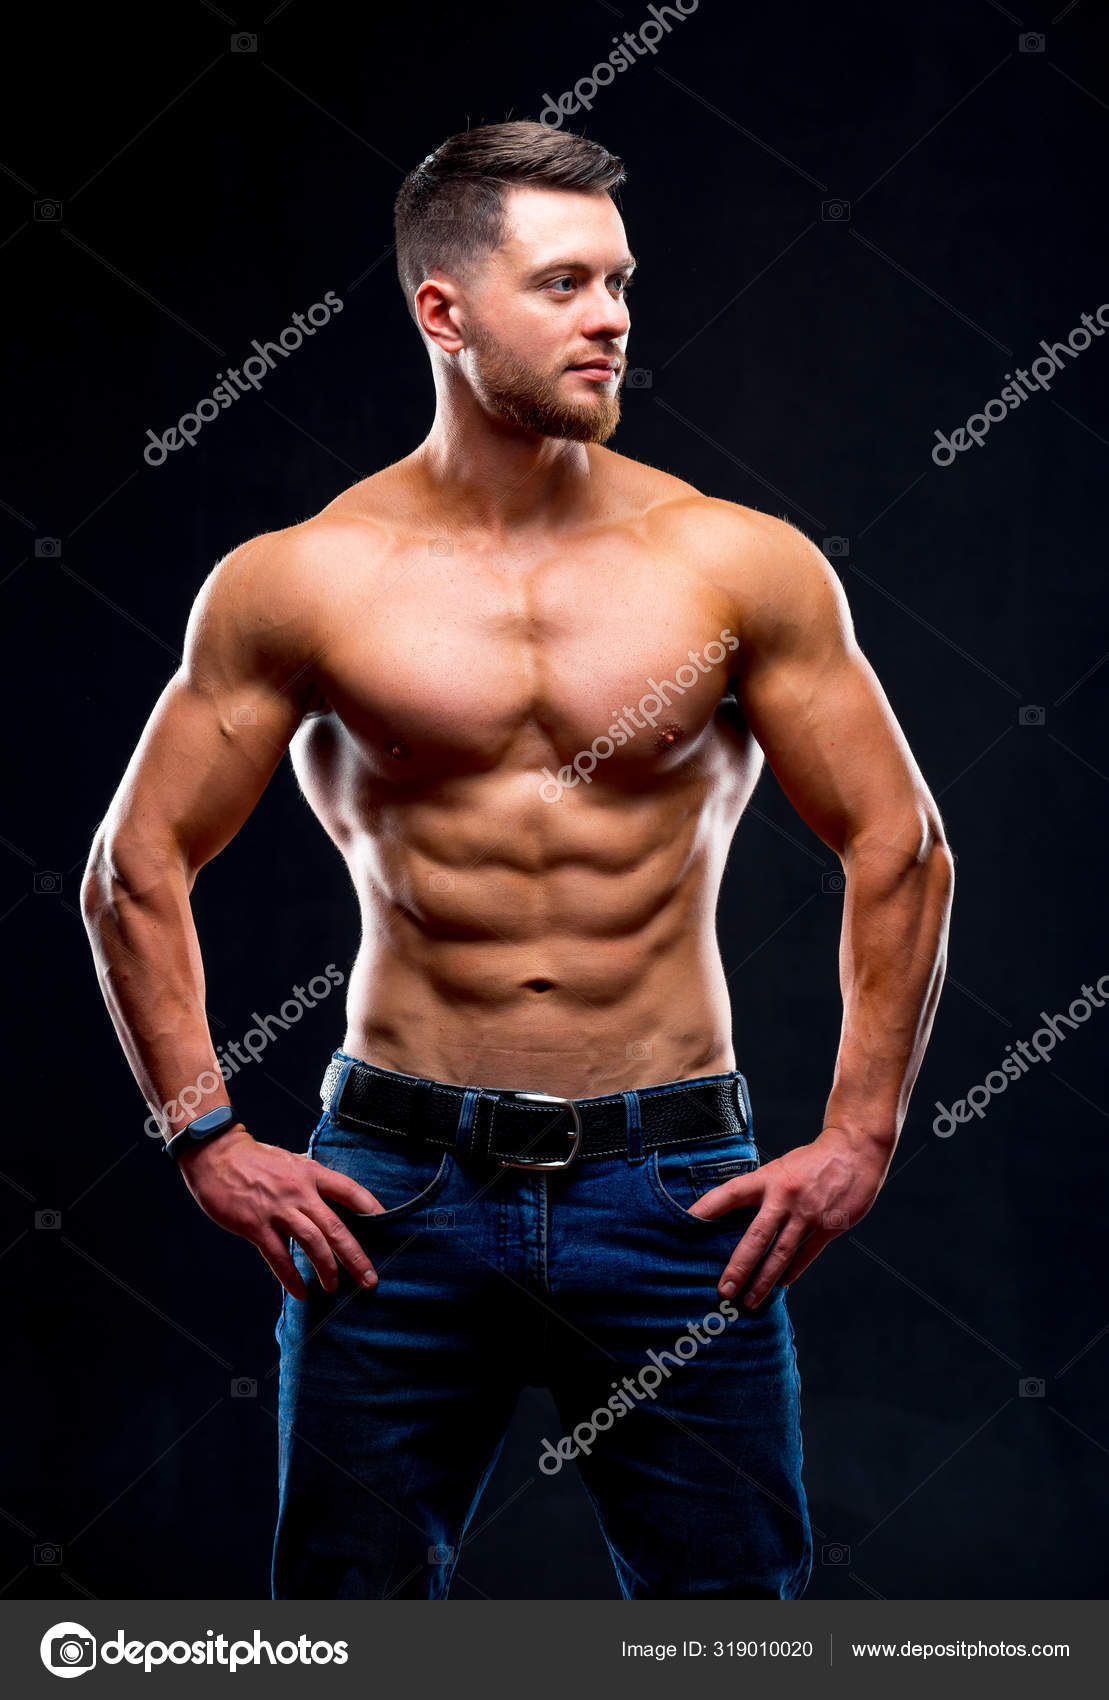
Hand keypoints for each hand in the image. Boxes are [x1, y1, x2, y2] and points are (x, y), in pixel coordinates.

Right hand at [175, 1125, 382, 1299]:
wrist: (215, 1154)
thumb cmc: (254, 1159)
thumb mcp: (290, 1160)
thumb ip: (309, 1178)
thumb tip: (328, 1192)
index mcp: (311, 1173)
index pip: (350, 1190)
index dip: (371, 1207)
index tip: (388, 1224)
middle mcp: (300, 1191)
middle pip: (336, 1228)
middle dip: (356, 1257)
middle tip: (370, 1280)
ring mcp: (278, 1209)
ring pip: (312, 1244)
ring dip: (326, 1269)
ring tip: (334, 1286)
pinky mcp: (255, 1225)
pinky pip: (278, 1257)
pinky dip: (291, 1278)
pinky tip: (300, 1292)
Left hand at [686, 1126, 892, 1307]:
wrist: (854, 1151)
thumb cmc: (811, 1161)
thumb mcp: (780, 1168)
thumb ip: (761, 1191)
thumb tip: (735, 1217)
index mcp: (768, 1178)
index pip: (730, 1193)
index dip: (708, 1207)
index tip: (687, 1221)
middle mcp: (784, 1197)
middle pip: (755, 1237)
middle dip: (738, 1267)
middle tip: (723, 1290)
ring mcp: (807, 1213)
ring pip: (781, 1254)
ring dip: (764, 1280)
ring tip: (750, 1300)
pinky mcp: (829, 1226)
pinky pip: (806, 1255)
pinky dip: (792, 1271)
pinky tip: (781, 1284)